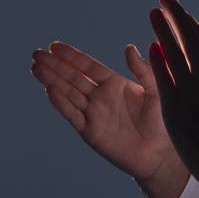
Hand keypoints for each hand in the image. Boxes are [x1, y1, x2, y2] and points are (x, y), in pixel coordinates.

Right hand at [31, 41, 189, 197]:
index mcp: (115, 84)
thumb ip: (144, 70)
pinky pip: (73, 114)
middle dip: (55, 65)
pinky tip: (49, 89)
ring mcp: (94, 114)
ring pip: (68, 93)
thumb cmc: (163, 120)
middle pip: (73, 77)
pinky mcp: (90, 131)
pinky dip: (61, 103)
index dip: (72, 56)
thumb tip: (129, 48)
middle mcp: (100, 97)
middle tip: (37, 52)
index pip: (88, 66)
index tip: (54, 45)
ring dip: (52, 80)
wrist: (160, 152)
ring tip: (36, 67)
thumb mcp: (156, 90)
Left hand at [148, 0, 198, 196]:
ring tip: (153, 14)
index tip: (180, 10)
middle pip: (189, 43)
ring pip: (174, 58)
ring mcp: (191, 97)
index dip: (190, 25)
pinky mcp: (176, 114)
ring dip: (163, 34)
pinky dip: (158, 65)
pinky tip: (150, 47)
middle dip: (175, 19)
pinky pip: (165, 84)